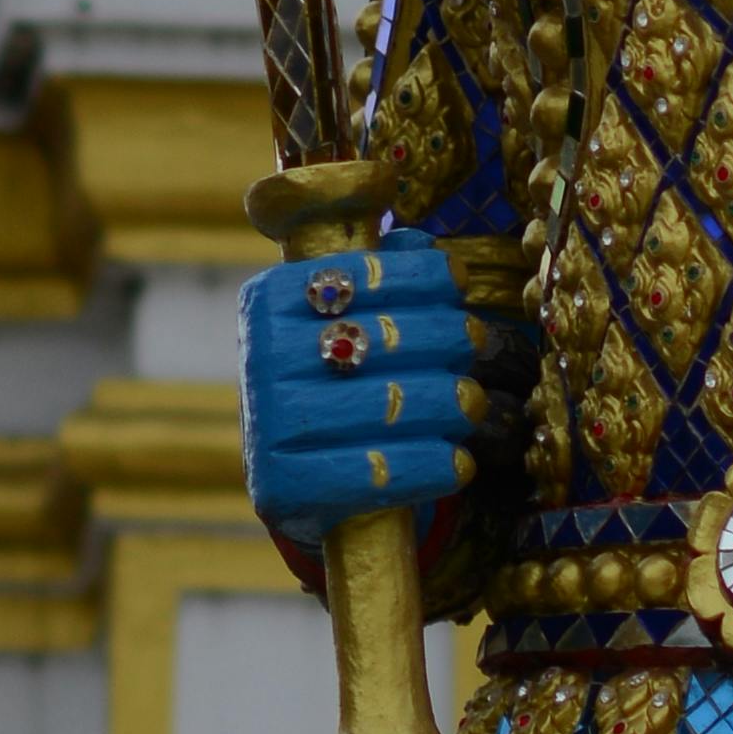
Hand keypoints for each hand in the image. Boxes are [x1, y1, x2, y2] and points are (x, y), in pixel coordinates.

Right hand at [238, 233, 519, 552]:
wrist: (292, 470)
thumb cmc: (334, 375)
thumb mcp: (344, 317)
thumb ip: (381, 275)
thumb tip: (423, 246)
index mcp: (269, 300)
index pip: (360, 275)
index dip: (421, 277)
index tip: (459, 284)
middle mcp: (260, 358)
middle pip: (381, 339)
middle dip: (443, 338)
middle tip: (473, 342)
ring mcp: (268, 425)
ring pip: (388, 405)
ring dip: (449, 404)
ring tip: (470, 403)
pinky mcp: (282, 486)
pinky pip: (378, 473)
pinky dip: (431, 465)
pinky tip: (458, 462)